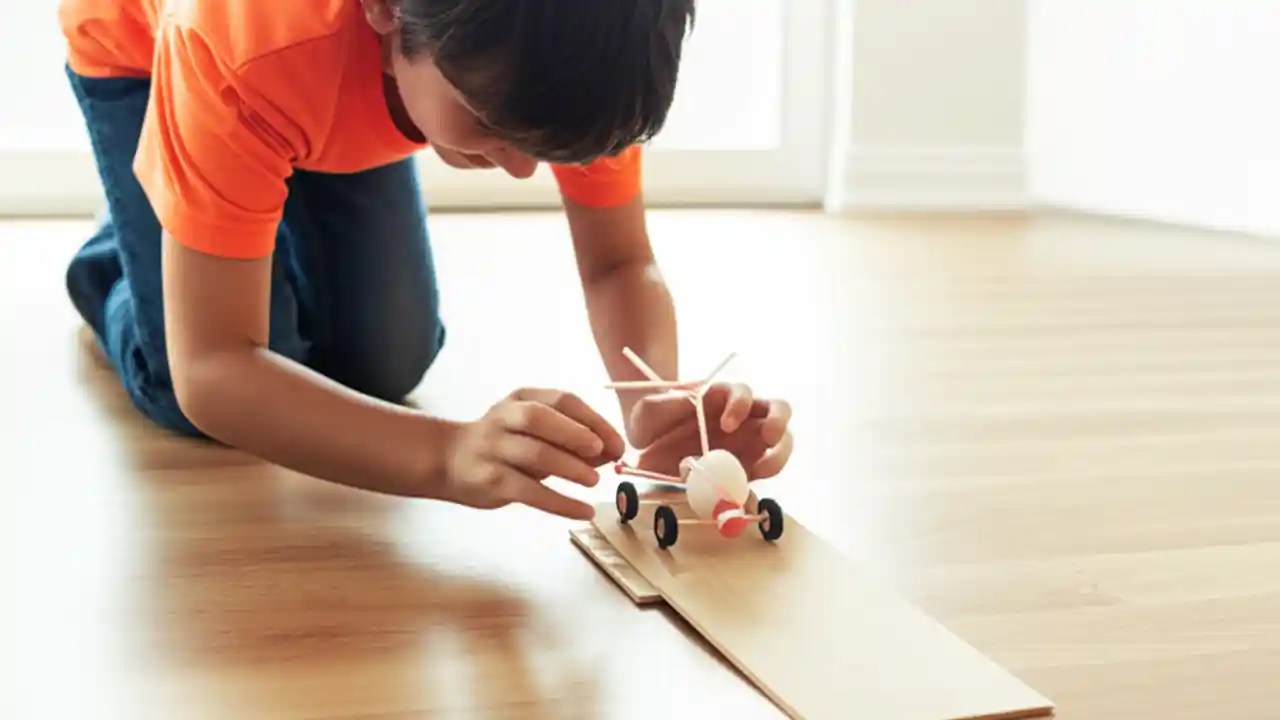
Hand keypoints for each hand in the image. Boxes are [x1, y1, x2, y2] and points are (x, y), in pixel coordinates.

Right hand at [443, 388, 624, 519]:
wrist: (449, 459)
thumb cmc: (505, 442)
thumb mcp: (535, 431)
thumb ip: (571, 438)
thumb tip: (614, 452)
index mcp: (523, 398)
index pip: (562, 400)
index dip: (593, 420)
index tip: (617, 443)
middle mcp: (505, 418)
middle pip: (540, 419)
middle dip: (575, 434)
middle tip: (602, 453)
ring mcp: (494, 448)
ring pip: (534, 454)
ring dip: (570, 468)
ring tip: (594, 482)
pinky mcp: (490, 480)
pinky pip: (529, 491)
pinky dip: (560, 503)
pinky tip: (583, 511)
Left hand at [626, 384, 792, 479]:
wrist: (648, 453)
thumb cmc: (650, 424)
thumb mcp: (647, 412)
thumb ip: (664, 406)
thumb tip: (688, 403)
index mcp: (720, 397)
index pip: (741, 392)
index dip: (740, 404)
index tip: (726, 424)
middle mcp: (743, 416)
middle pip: (778, 409)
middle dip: (778, 422)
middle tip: (768, 438)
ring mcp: (750, 442)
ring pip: (782, 442)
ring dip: (779, 455)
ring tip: (760, 470)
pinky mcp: (748, 468)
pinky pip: (762, 475)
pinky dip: (758, 485)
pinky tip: (743, 494)